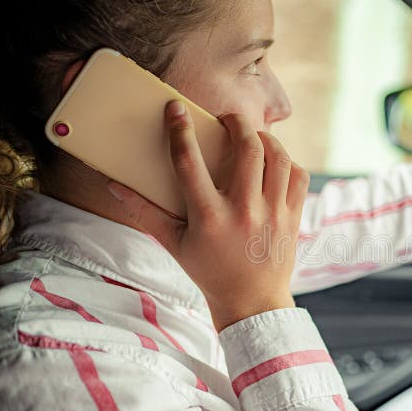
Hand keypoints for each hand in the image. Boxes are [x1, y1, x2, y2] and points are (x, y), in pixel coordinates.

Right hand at [107, 101, 309, 331]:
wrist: (252, 302)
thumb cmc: (209, 271)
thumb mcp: (173, 244)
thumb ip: (144, 213)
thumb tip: (113, 185)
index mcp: (209, 217)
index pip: (190, 163)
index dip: (180, 130)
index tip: (176, 109)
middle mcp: (244, 211)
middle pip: (248, 149)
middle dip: (237, 123)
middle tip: (227, 119)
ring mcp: (274, 213)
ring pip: (278, 157)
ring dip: (265, 138)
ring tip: (252, 137)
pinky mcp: (294, 217)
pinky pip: (298, 175)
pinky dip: (288, 162)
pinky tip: (275, 163)